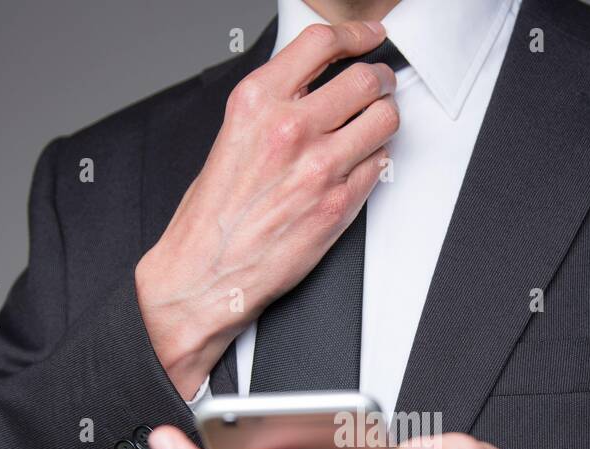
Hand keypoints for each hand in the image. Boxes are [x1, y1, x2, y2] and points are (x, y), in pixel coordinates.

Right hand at [135, 20, 399, 398]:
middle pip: (364, 78)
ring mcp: (320, 167)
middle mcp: (290, 128)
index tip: (369, 37)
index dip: (356, 35)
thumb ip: (272, 105)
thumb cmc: (212, 215)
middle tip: (379, 86)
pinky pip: (380, 164)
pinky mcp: (340, 204)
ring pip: (384, 119)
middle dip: (378, 79)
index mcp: (256, 102)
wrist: (205, 273)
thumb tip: (310, 86)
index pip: (322, 43)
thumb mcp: (231, 136)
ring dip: (385, 118)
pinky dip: (376, 160)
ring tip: (374, 124)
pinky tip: (358, 165)